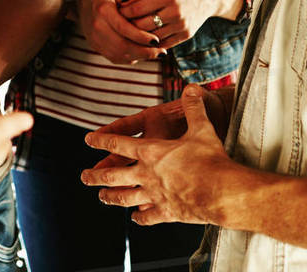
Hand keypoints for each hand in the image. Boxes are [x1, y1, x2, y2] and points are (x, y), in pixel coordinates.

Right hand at [76, 0, 162, 64]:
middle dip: (144, 51)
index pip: (124, 28)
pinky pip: (115, 57)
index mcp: (102, 10)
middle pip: (122, 45)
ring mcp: (94, 38)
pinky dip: (131, 58)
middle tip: (161, 51)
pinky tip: (142, 54)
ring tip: (155, 54)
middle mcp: (96, 26)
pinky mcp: (95, 47)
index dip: (141, 37)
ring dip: (139, 57)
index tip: (157, 40)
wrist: (78, 4)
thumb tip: (153, 16)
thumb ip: (133, 4)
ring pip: (119, 54)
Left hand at [81, 85, 239, 224]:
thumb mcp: (201, 128)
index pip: (118, 143)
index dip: (101, 140)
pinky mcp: (166, 212)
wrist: (223, 192)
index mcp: (150, 152)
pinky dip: (140, 217)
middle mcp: (146, 174)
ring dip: (111, 197)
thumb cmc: (211, 159)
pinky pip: (148, 216)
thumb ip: (194, 108)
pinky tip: (136, 218)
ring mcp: (154, 195)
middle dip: (96, 175)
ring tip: (101, 198)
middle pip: (113, 175)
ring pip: (124, 197)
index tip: (88, 140)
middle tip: (83, 176)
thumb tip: (193, 88)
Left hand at [120, 0, 241, 49]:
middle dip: (129, 25)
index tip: (117, 12)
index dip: (124, 12)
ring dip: (139, 36)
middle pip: (143, 25)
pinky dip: (152, 42)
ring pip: (152, 37)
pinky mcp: (186, 35)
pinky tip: (145, 37)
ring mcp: (182, 25)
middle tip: (121, 24)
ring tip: (131, 31)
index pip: (137, 9)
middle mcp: (176, 12)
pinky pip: (164, 43)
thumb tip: (123, 3)